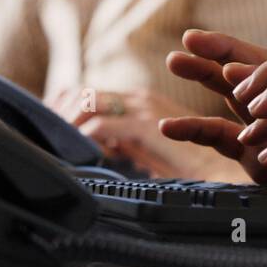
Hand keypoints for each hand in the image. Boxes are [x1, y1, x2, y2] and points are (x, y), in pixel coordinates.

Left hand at [48, 86, 237, 179]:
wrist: (220, 175)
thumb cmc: (188, 166)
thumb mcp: (148, 148)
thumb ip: (124, 140)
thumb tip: (93, 142)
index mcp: (142, 99)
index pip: (89, 92)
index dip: (64, 107)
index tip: (50, 127)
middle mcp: (141, 97)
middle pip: (82, 94)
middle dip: (60, 114)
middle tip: (46, 137)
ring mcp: (144, 109)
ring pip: (86, 105)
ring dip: (68, 125)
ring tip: (59, 146)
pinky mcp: (145, 127)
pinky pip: (99, 128)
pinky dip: (84, 141)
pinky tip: (82, 157)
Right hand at [161, 30, 266, 189]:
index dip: (252, 69)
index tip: (230, 70)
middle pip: (251, 73)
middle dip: (221, 53)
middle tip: (190, 38)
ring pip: (231, 96)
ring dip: (204, 75)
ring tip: (174, 60)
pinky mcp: (256, 159)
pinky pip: (221, 138)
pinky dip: (194, 129)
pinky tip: (168, 127)